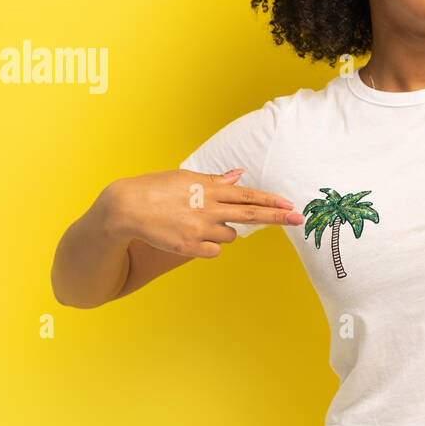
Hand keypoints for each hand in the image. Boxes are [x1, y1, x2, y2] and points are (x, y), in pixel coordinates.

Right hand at [103, 168, 301, 257]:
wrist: (126, 208)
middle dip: (277, 217)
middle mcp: (209, 208)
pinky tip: (188, 236)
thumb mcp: (185, 178)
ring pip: (229, 236)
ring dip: (221, 232)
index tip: (290, 204)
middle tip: (298, 218)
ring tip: (195, 223)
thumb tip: (238, 175)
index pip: (248, 194)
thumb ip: (214, 180)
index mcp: (209, 189)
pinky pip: (214, 250)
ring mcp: (201, 228)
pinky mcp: (191, 247)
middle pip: (251, 214)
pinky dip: (207, 245)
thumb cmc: (155, 189)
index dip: (271, 200)